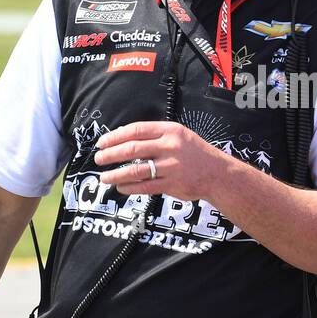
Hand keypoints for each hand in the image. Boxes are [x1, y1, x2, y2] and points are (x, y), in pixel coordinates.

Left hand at [94, 120, 227, 201]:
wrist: (218, 174)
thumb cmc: (195, 154)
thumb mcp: (179, 136)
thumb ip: (156, 136)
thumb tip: (124, 139)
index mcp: (170, 130)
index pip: (137, 130)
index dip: (115, 136)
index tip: (102, 142)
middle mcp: (170, 147)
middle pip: (133, 149)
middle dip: (111, 154)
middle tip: (98, 159)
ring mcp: (171, 167)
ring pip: (136, 170)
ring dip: (116, 174)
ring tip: (104, 177)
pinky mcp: (172, 184)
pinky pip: (145, 186)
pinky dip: (130, 187)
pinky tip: (121, 187)